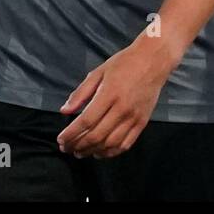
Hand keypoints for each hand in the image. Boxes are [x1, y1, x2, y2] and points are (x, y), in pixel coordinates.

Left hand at [57, 37, 175, 158]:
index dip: (71, 133)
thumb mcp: (98, 72)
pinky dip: (111, 152)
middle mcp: (122, 109)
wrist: (153, 61)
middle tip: (66, 148)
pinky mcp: (142, 123)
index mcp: (109, 94)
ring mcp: (134, 118)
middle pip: (96, 135)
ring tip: (80, 152)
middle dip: (78, 145)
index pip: (86, 120)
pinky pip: (125, 144)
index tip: (60, 140)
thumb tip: (64, 111)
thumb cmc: (124, 63)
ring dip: (92, 151)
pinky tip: (100, 152)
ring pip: (110, 143)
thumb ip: (81, 93)